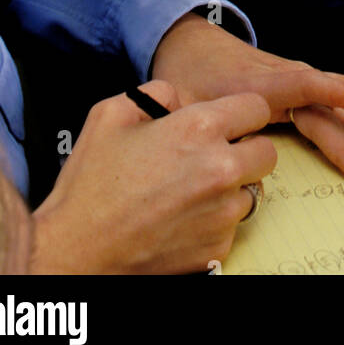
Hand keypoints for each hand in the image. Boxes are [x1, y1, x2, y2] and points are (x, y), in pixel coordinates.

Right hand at [30, 81, 275, 273]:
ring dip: (232, 187)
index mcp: (199, 129)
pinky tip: (182, 217)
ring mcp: (222, 213)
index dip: (241, 112)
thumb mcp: (112, 114)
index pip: (257, 108)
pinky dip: (215, 221)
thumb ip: (157, 92)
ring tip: (191, 189)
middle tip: (214, 155)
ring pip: (252, 191)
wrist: (77, 251)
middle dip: (246, 149)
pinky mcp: (217, 248)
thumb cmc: (90, 185)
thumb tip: (180, 99)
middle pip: (267, 152)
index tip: (229, 122)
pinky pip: (233, 226)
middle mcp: (220, 170)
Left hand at [151, 15, 343, 185]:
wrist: (187, 43)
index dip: (339, 94)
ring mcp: (293, 77)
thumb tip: (228, 151)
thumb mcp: (184, 104)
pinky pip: (335, 88)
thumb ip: (205, 126)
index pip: (307, 87)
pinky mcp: (296, 81)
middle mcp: (285, 77)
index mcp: (261, 85)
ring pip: (338, 93)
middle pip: (330, 104)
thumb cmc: (186, 76)